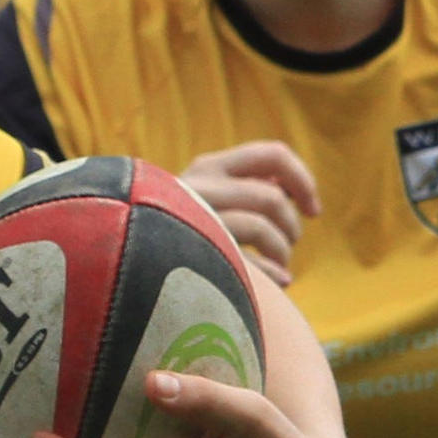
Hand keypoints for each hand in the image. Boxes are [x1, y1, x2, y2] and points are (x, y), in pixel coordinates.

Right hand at [175, 140, 320, 281]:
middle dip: (292, 225)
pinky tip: (280, 283)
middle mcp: (199, 185)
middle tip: (291, 245)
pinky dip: (273, 274)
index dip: (302, 179)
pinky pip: (249, 262)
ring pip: (261, 227)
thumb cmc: (174, 233)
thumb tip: (295, 191)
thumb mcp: (207, 198)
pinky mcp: (191, 253)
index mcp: (208, 166)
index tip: (313, 209)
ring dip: (283, 250)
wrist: (123, 261)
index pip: (272, 154)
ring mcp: (193, 219)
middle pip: (271, 197)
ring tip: (283, 266)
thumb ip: (245, 187)